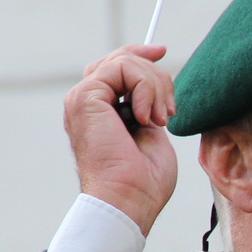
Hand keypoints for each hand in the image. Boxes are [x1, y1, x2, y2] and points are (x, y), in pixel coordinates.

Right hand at [64, 44, 178, 234]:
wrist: (129, 201)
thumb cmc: (143, 181)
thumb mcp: (151, 134)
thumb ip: (147, 107)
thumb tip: (156, 88)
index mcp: (98, 111)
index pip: (115, 67)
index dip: (139, 53)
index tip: (161, 51)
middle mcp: (85, 102)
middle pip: (122, 59)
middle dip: (156, 77)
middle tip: (168, 113)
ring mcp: (82, 98)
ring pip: (126, 61)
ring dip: (155, 87)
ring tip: (159, 120)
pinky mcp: (85, 97)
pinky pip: (123, 69)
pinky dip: (145, 89)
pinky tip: (147, 117)